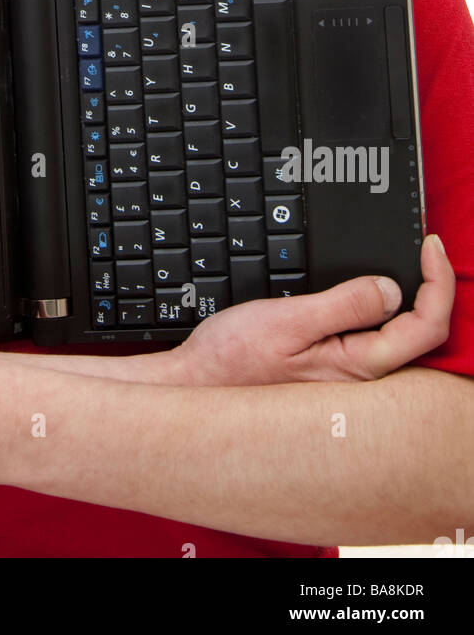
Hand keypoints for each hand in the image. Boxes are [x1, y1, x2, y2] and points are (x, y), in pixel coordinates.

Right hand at [9, 232, 453, 387]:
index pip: (426, 326)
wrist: (195, 389)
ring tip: (405, 261)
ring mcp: (344, 377)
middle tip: (424, 248)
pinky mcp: (328, 371)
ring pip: (399, 338)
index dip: (438, 280)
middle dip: (432, 287)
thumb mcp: (287, 323)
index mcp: (356, 365)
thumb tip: (392, 289)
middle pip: (422, 333)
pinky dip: (383, 309)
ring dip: (410, 297)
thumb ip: (343, 306)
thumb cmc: (231, 362)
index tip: (428, 244)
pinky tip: (371, 292)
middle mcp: (358, 377)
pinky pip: (373, 340)